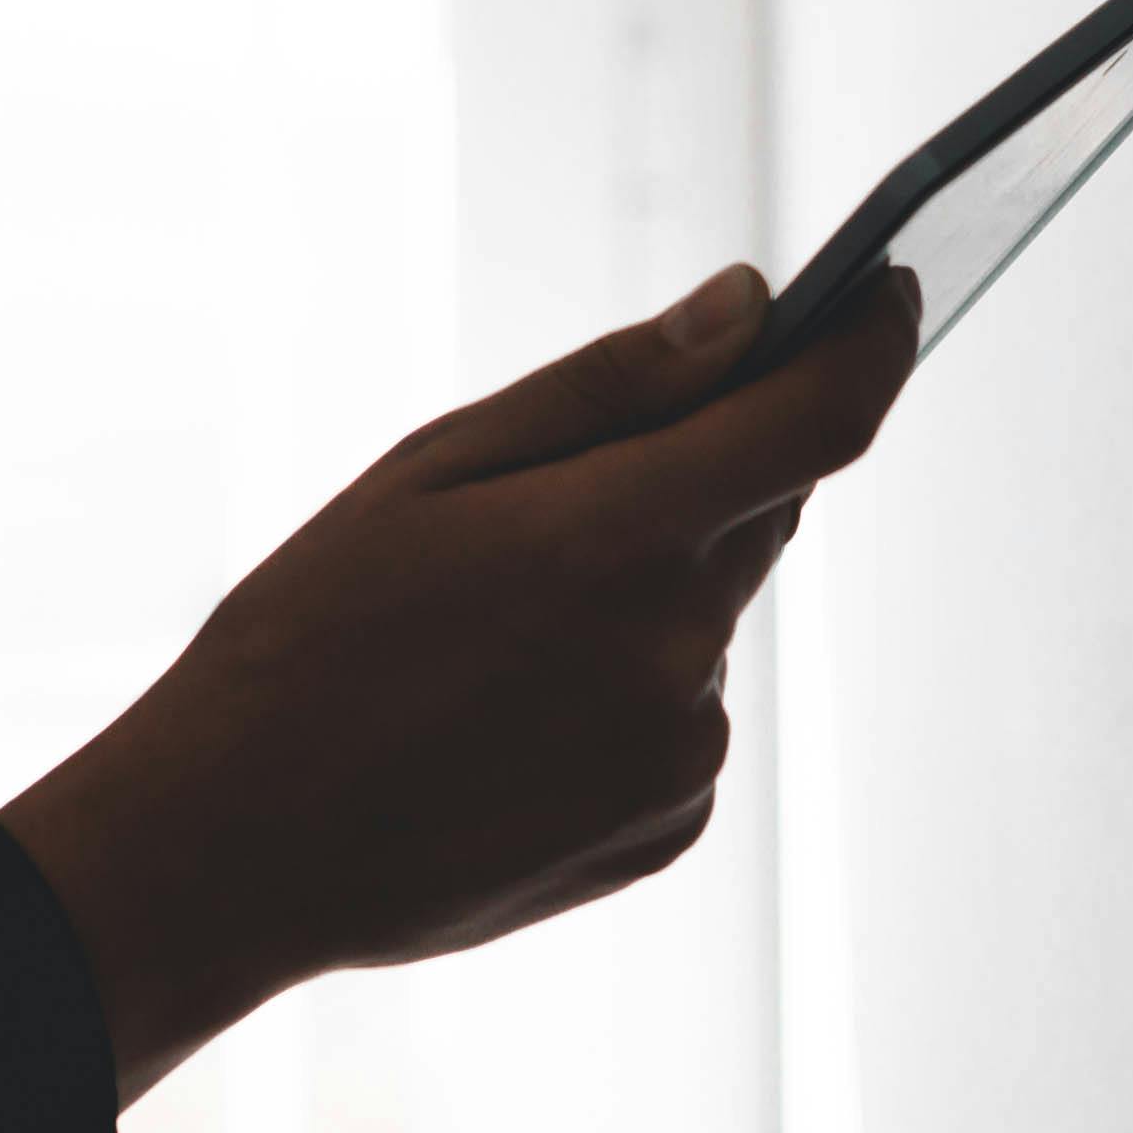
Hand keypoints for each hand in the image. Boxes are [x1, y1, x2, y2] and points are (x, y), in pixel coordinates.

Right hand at [1, 259, 919, 1103]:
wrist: (239, 848)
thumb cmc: (311, 632)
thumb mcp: (433, 468)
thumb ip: (612, 386)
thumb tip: (750, 308)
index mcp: (617, 539)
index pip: (820, 419)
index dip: (874, 339)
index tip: (892, 284)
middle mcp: (676, 651)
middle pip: (759, 510)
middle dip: (699, 470)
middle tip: (560, 488)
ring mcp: (681, 752)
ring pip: (710, 615)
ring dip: (646, 588)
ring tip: (493, 635)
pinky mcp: (672, 825)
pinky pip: (683, 711)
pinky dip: (627, 683)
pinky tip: (509, 710)